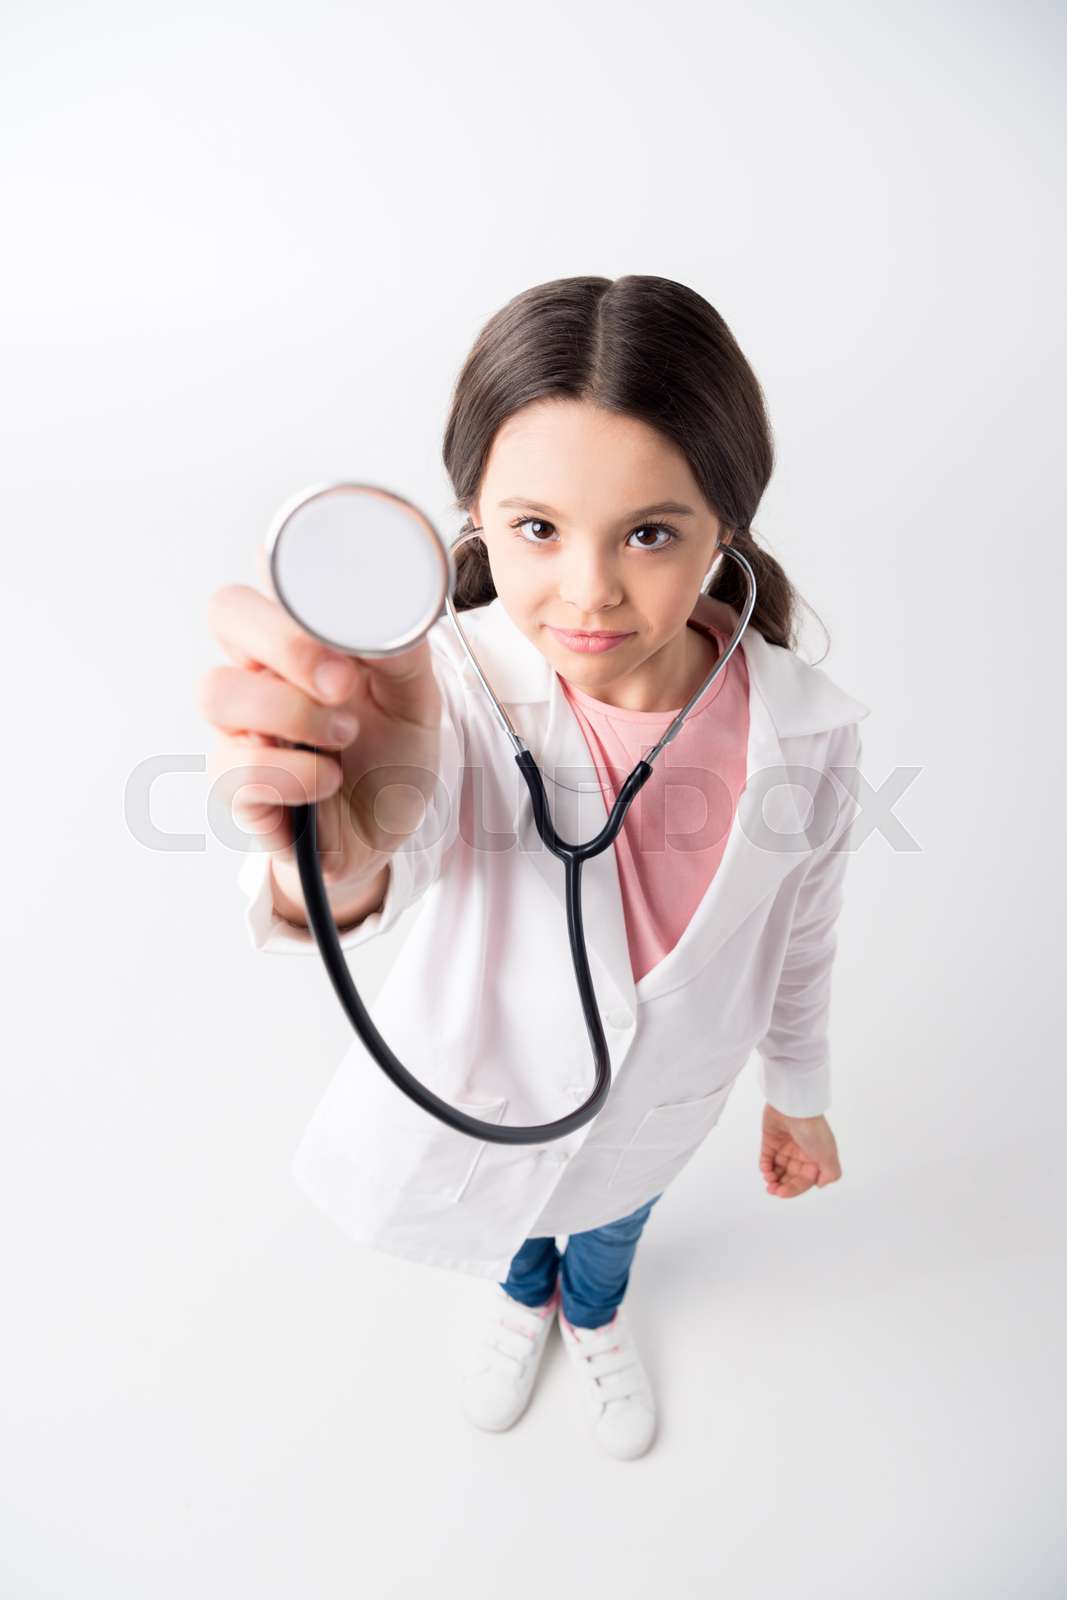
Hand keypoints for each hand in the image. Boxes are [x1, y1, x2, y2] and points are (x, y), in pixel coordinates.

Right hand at [199, 558, 444, 894]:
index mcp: (293, 640)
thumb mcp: (415, 695)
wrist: (390, 829)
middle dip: (289, 645)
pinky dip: (295, 774)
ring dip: (293, 713)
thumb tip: (388, 618)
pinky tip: (328, 780)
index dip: (286, 586)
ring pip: (217, 692)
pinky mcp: (238, 790)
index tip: (338, 619)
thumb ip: (403, 652)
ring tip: (344, 737)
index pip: (267, 580)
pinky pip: (237, 770)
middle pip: (225, 614)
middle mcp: (257, 674)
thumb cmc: (390, 751)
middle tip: (343, 683)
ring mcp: (239, 730)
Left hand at [759, 1104, 841, 1197]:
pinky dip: (765, 1165)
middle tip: (772, 1190)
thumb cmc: (812, 1131)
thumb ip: (830, 1173)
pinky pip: (767, 1157)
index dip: (793, 1189)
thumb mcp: (828, 1155)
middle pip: (790, 1176)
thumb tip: (819, 1184)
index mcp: (816, 1159)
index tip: (782, 1193)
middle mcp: (801, 1153)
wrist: (794, 1106)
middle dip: (781, 1185)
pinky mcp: (772, 1138)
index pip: (804, 1181)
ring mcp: (786, 1146)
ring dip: (772, 1177)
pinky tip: (765, 1169)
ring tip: (768, 1180)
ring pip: (778, 1169)